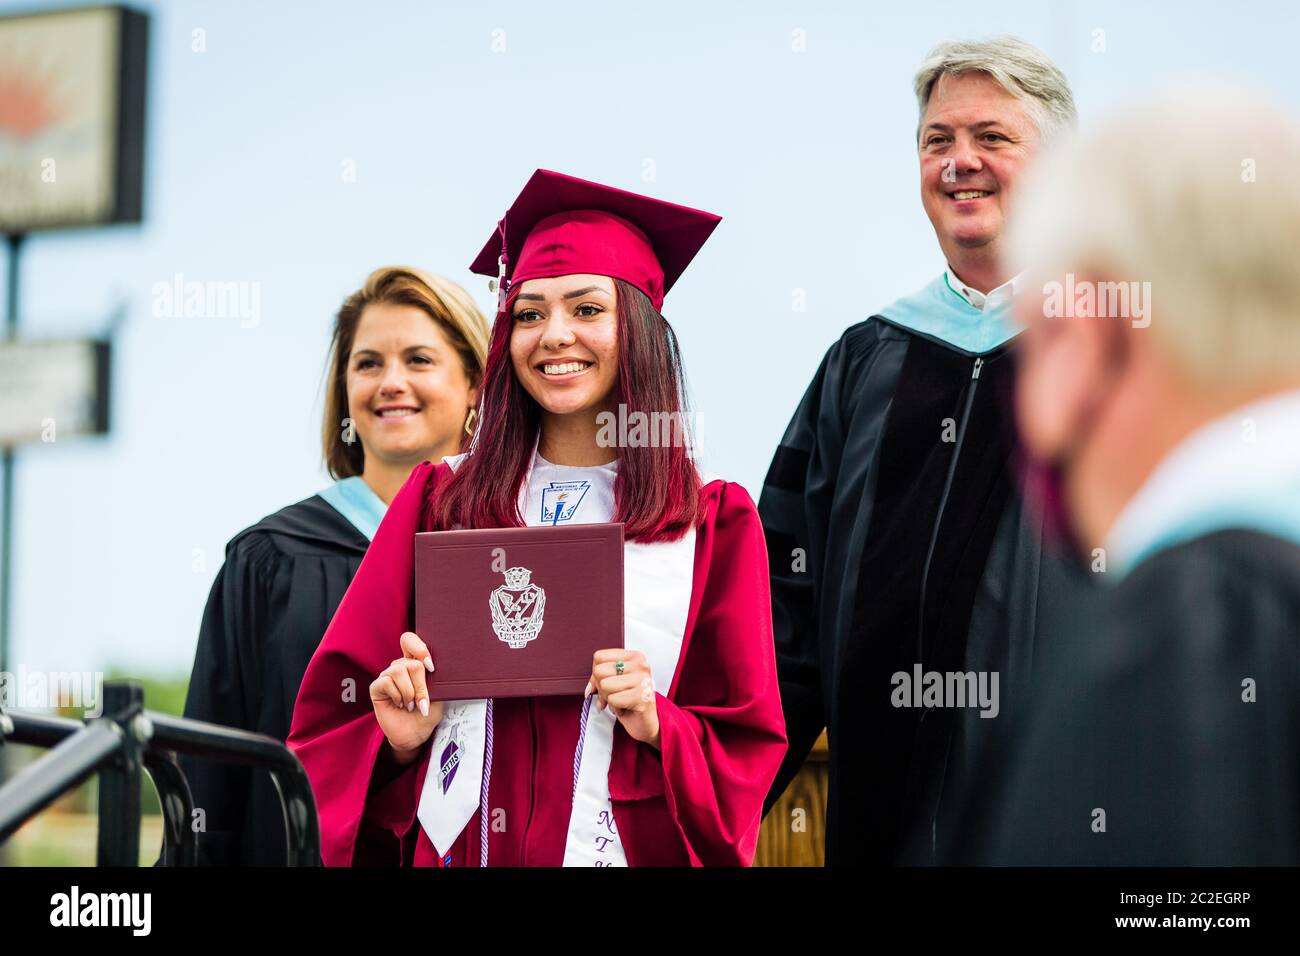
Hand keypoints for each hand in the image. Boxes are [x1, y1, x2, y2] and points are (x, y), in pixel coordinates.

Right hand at [370, 631, 444, 762]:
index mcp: (415, 664)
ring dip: (409, 691)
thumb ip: (437, 680)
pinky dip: (397, 695)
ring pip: (398, 670)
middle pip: (410, 662)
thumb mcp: (439, 696)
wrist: (414, 735)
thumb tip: (434, 667)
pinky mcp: (376, 687)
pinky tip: (400, 704)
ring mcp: (387, 676)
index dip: (419, 648)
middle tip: (422, 702)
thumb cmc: (427, 714)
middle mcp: (400, 667)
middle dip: (420, 685)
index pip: (410, 641)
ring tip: (411, 705)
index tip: (431, 667)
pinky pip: (386, 682)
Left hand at [586, 649, 659, 748]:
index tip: (605, 682)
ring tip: (620, 701)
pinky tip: (625, 708)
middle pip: (600, 671)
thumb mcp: (615, 681)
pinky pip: (613, 700)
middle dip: (601, 688)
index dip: (596, 673)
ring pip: (605, 685)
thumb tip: (589, 688)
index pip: (599, 657)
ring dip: (608, 698)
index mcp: (634, 656)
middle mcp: (640, 665)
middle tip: (612, 695)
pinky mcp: (641, 697)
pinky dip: (615, 708)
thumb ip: (599, 678)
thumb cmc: (630, 700)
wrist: (646, 722)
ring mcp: (642, 680)